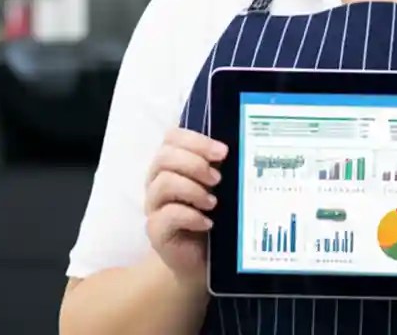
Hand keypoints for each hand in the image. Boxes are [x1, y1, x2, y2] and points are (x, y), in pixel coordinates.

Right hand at [145, 128, 226, 282]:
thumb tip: (242, 150)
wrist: (200, 259)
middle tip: (218, 178)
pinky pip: (167, 215)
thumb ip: (222, 168)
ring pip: (163, 183)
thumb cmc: (213, 216)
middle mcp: (158, 181)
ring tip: (213, 202)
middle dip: (194, 163)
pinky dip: (191, 216)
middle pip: (164, 157)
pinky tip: (208, 222)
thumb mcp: (221, 188)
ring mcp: (154, 206)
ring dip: (192, 189)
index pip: (172, 137)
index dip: (196, 140)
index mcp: (172, 164)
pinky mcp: (156, 230)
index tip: (223, 152)